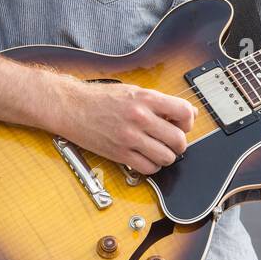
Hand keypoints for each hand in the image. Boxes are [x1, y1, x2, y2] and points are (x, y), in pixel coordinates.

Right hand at [49, 79, 195, 174]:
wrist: (72, 107)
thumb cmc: (101, 98)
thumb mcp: (135, 91)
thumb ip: (161, 102)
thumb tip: (189, 112)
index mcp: (146, 98)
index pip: (184, 112)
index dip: (188, 121)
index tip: (182, 125)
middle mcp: (140, 117)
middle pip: (178, 139)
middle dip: (180, 143)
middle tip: (173, 141)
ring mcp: (130, 137)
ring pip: (166, 157)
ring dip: (167, 156)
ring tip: (159, 150)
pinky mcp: (119, 153)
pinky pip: (147, 168)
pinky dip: (152, 166)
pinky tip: (147, 158)